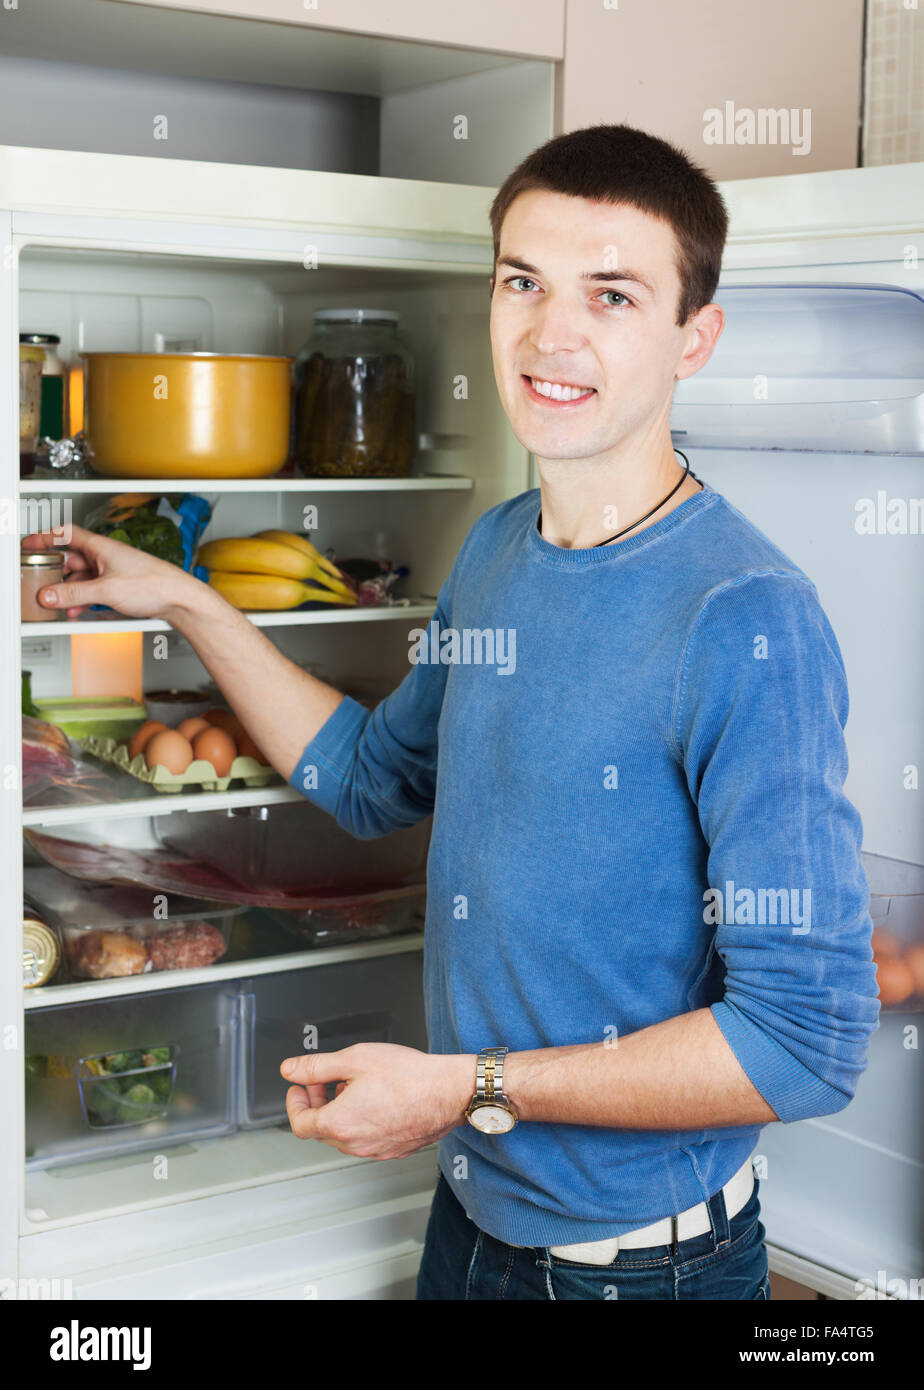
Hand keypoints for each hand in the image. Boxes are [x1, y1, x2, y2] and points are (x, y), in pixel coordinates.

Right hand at [21, 523, 206, 621]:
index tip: (31, 544)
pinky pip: (95, 591)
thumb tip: (50, 595)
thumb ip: (75, 594)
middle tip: (42, 583)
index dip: (47, 538)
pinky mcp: (122, 588)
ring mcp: (115, 572)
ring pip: (83, 579)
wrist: (181, 599)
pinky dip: (84, 600)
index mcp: (103, 547)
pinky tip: (79, 611)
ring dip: (70, 591)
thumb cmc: (155, 585)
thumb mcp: (106, 591)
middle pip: (72, 560)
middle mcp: (108, 557)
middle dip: (56, 572)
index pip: (67, 535)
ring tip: (59, 604)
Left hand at [281, 1043, 474, 1159]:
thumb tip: (290, 1069)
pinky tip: (376, 1099)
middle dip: (319, 1103)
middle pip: (322, 1130)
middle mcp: (355, 1144)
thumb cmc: (408, 1075)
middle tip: (327, 1080)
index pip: (300, 1124)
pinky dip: (362, 1121)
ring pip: (345, 1135)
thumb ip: (316, 1066)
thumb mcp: (354, 1059)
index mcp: (339, 1123)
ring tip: (355, 1086)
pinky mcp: (394, 1150)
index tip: (299, 1088)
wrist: (448, 1091)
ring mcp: (376, 1151)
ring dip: (341, 1113)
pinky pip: (367, 1139)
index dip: (295, 1104)